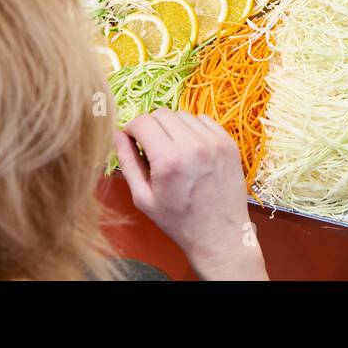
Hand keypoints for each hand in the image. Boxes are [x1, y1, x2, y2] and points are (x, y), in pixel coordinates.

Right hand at [116, 109, 267, 280]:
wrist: (219, 234)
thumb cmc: (179, 220)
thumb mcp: (143, 197)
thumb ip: (128, 162)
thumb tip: (118, 135)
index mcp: (169, 160)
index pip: (142, 122)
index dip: (131, 129)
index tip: (132, 140)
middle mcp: (193, 145)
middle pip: (161, 114)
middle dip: (150, 127)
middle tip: (151, 148)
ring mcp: (214, 142)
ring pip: (182, 114)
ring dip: (172, 127)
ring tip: (172, 150)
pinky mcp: (228, 142)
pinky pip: (203, 120)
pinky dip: (192, 129)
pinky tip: (190, 149)